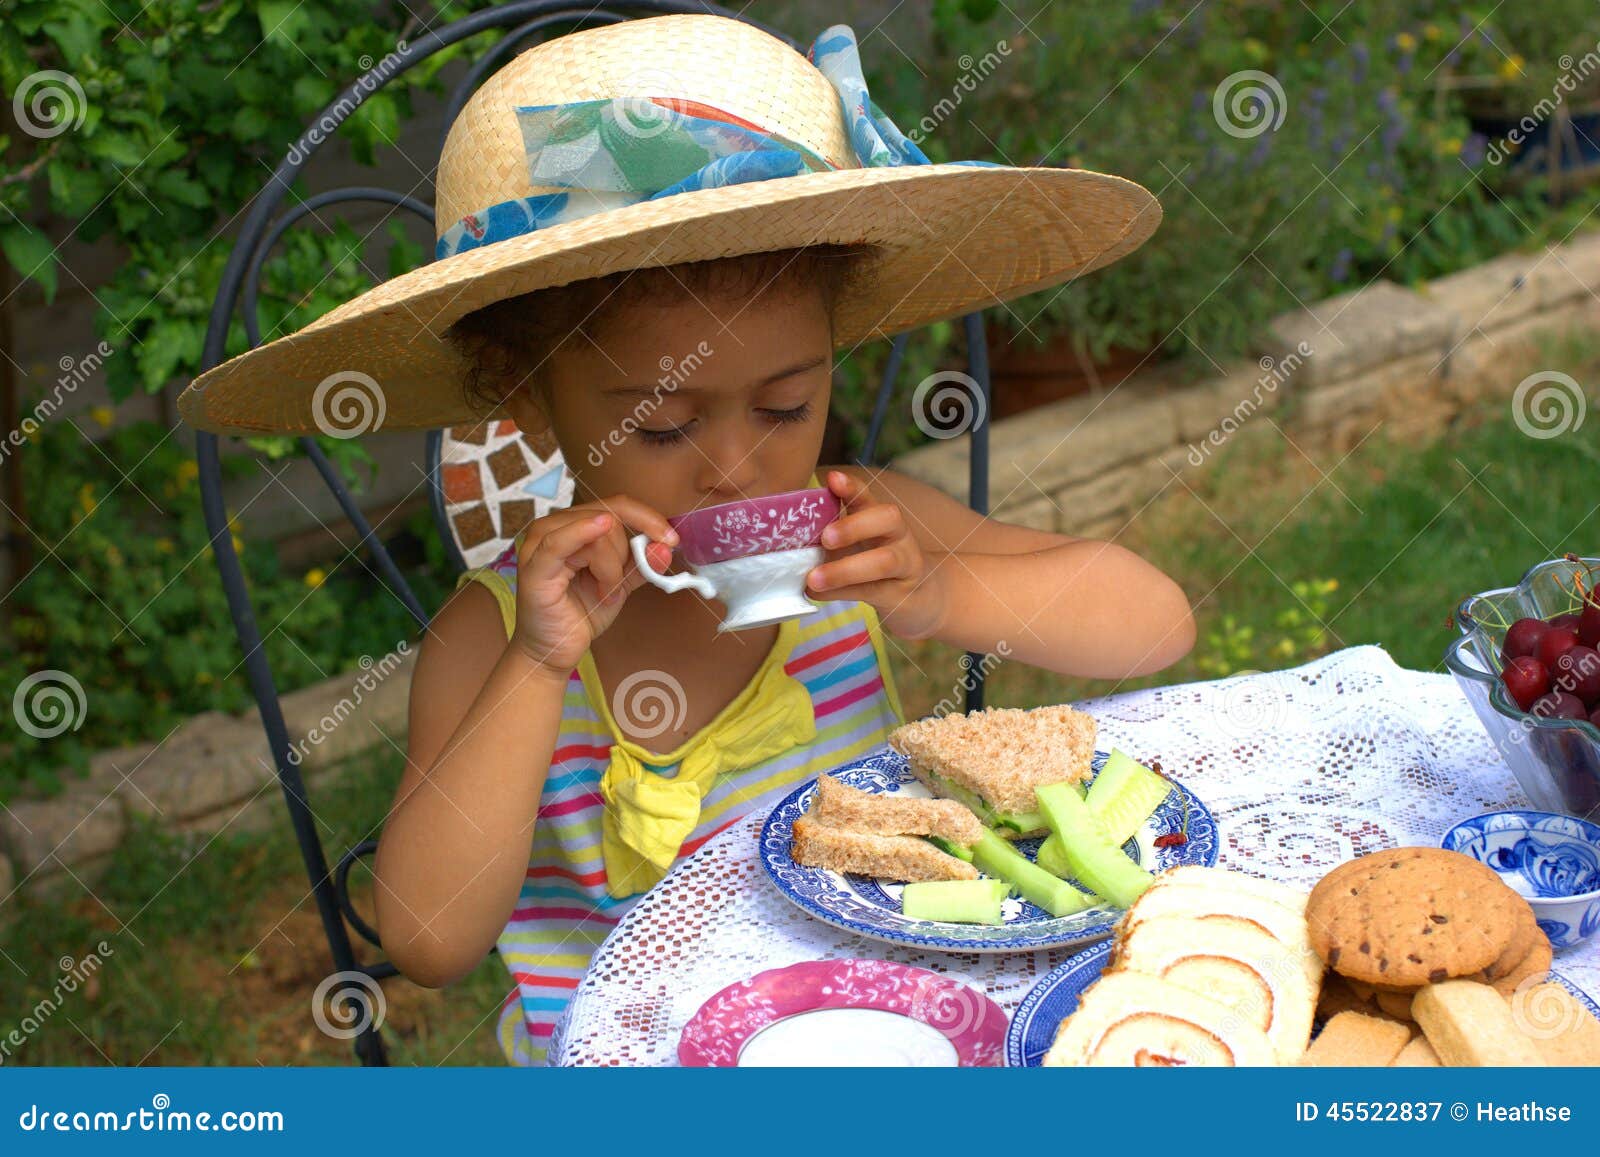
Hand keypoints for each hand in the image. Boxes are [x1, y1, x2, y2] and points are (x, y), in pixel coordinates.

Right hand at [510, 494, 677, 676]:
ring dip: (610, 568)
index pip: (616, 505)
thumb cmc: (580, 614)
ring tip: (603, 594)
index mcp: (574, 526)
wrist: (553, 650)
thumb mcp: (620, 584)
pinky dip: (583, 534)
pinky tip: (600, 528)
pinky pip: (560, 541)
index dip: (647, 518)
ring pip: (596, 533)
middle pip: (609, 517)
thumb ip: (641, 564)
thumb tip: (665, 546)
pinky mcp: (533, 567)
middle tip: (615, 588)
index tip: (671, 539)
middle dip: (624, 555)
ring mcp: (539, 544)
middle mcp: (554, 527)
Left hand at [805, 469, 946, 638]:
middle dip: (855, 525)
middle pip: (888, 519)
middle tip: (825, 537)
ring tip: (813, 579)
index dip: (852, 487)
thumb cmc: (878, 568)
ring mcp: (905, 565)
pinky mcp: (902, 595)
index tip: (832, 479)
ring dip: (845, 569)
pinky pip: (874, 591)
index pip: (869, 497)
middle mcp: (898, 536)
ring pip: (884, 561)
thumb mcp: (859, 546)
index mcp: (882, 520)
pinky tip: (818, 594)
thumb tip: (787, 538)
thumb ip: (832, 537)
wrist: (922, 599)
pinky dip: (843, 592)